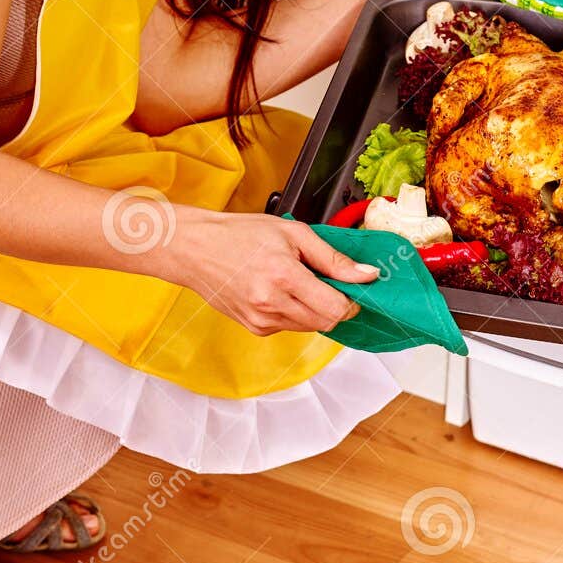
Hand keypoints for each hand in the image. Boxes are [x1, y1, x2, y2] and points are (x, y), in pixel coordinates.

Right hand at [164, 210, 379, 335]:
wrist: (195, 249)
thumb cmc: (239, 235)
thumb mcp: (293, 233)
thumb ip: (333, 258)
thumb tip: (366, 275)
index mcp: (284, 277)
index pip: (336, 309)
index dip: (351, 301)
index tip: (353, 288)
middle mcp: (271, 304)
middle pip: (326, 322)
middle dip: (334, 303)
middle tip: (323, 279)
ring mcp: (261, 320)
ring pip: (309, 326)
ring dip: (313, 308)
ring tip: (295, 280)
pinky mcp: (254, 328)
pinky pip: (290, 326)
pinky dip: (294, 312)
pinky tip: (279, 290)